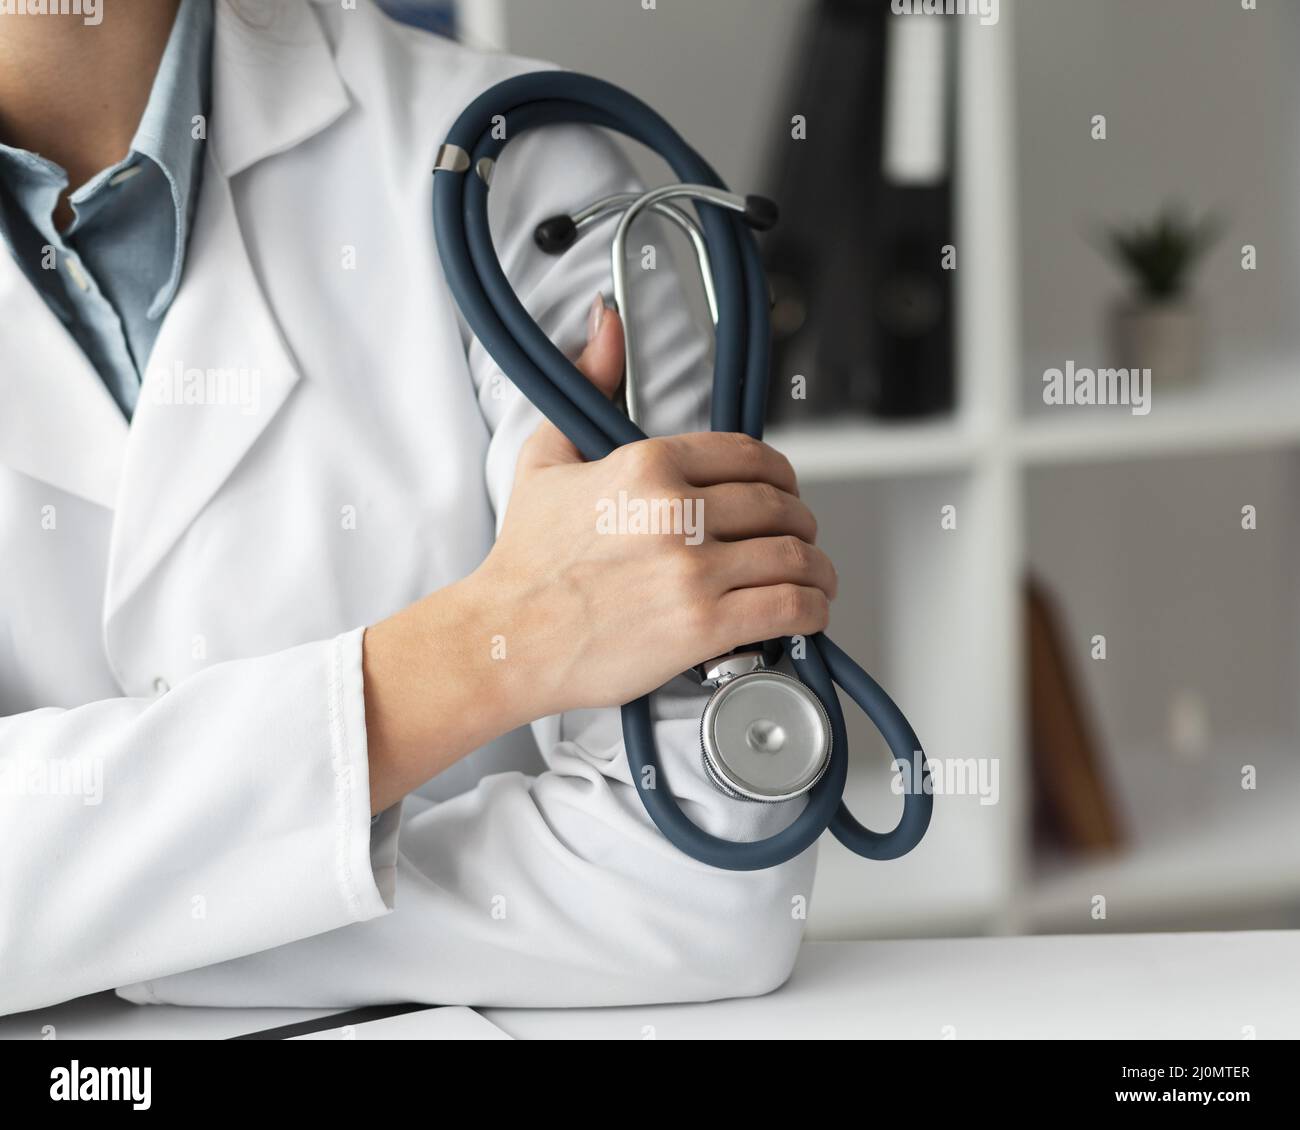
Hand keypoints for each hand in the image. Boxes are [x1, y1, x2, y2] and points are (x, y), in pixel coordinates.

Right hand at [363, 295, 835, 811]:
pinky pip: (788, 606)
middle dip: (799, 522)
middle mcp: (676, 511)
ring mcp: (693, 570)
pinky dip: (811, 608)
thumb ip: (588, 383)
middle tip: (798, 536)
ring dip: (815, 567)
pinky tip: (808, 610)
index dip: (779, 476)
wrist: (505, 637)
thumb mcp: (547, 456)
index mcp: (648, 464)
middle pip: (778, 506)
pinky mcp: (704, 625)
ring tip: (813, 577)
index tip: (780, 492)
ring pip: (793, 555)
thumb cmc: (525, 561)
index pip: (750, 456)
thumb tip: (607, 323)